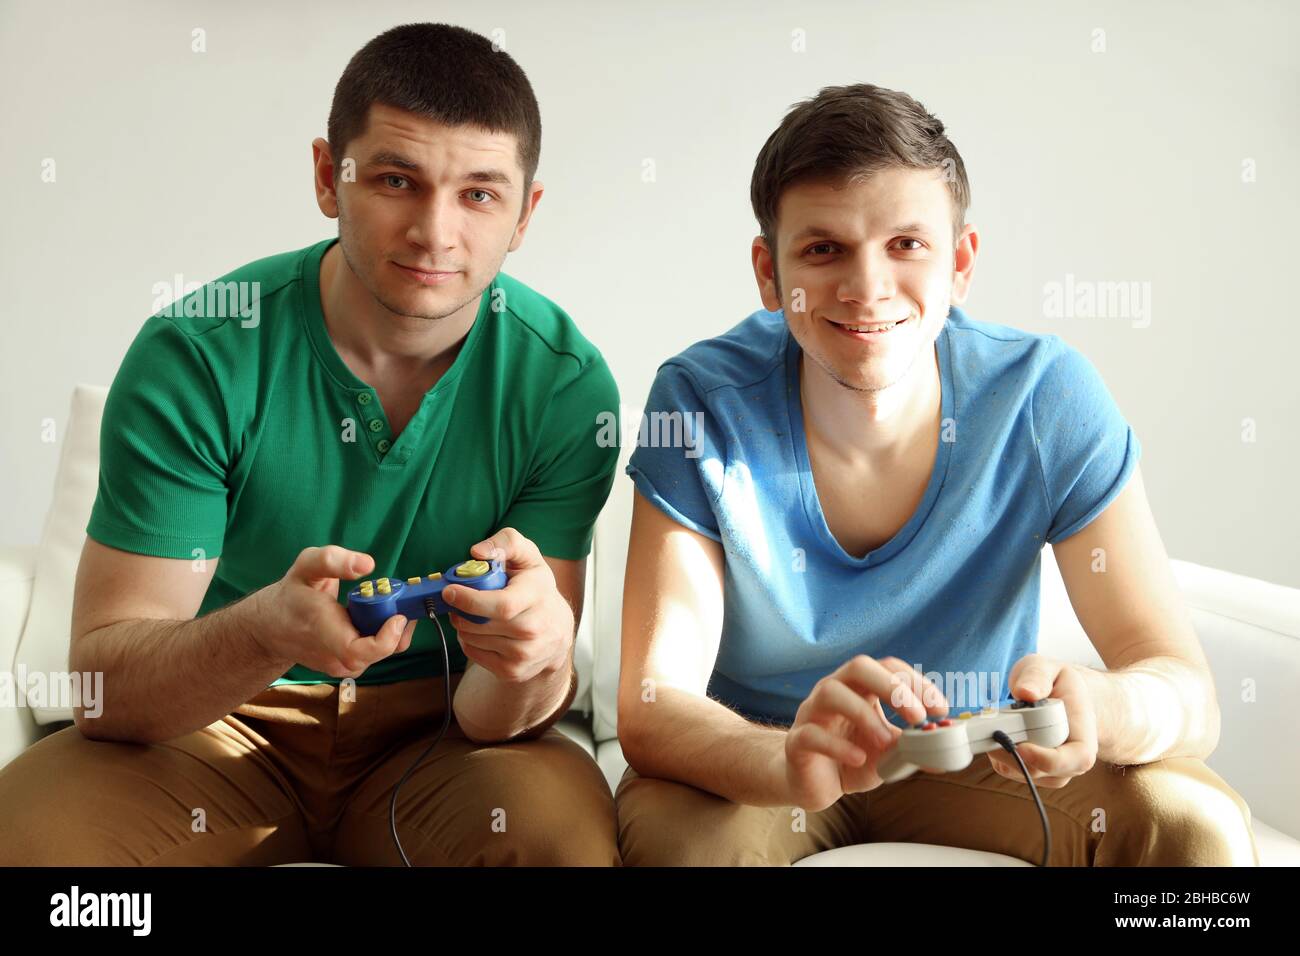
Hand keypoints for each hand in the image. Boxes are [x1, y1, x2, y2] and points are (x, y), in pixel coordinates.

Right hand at [249, 546, 415, 678]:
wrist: (273, 627)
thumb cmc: (292, 595)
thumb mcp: (305, 566)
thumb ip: (332, 560)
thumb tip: (367, 564)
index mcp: (321, 629)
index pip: (355, 651)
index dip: (384, 640)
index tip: (398, 617)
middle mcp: (332, 654)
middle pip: (375, 653)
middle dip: (397, 629)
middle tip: (405, 602)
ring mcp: (340, 664)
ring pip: (380, 655)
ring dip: (394, 632)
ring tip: (395, 605)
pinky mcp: (347, 665)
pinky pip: (375, 654)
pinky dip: (387, 636)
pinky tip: (385, 616)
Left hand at [440, 528, 572, 682]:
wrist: (558, 631)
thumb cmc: (536, 588)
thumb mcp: (528, 557)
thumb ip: (505, 543)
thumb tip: (477, 552)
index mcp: (538, 596)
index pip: (501, 605)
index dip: (469, 599)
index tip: (449, 591)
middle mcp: (535, 628)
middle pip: (482, 624)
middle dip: (460, 612)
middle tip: (455, 602)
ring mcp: (525, 654)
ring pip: (473, 640)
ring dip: (463, 626)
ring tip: (472, 615)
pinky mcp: (514, 672)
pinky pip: (475, 655)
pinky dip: (469, 642)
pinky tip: (480, 631)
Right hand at [784, 656, 949, 811]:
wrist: (814, 784)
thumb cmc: (852, 758)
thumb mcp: (888, 754)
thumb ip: (912, 749)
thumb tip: (943, 754)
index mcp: (859, 687)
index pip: (888, 667)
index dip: (916, 683)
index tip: (939, 709)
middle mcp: (834, 691)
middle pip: (858, 666)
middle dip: (891, 686)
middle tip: (917, 717)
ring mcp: (811, 713)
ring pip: (830, 692)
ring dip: (864, 714)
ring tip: (885, 741)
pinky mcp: (796, 741)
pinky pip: (812, 734)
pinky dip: (837, 746)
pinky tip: (858, 759)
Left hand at [987, 654, 1097, 787]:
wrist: (1067, 700)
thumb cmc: (1059, 684)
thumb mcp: (1049, 668)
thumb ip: (1037, 676)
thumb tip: (1025, 692)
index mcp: (1084, 737)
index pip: (1074, 759)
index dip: (1045, 758)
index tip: (1020, 745)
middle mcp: (1071, 761)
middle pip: (1036, 768)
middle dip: (1009, 746)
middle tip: (993, 722)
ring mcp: (1051, 771)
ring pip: (1017, 771)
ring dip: (999, 748)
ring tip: (999, 720)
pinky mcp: (1030, 771)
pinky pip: (1007, 768)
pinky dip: (996, 751)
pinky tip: (999, 729)